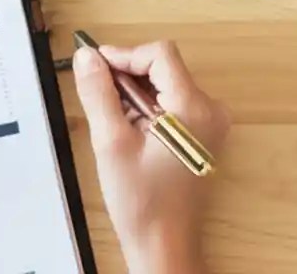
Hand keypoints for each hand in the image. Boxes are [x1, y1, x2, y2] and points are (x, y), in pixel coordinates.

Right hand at [73, 42, 230, 273]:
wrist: (164, 242)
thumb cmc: (142, 201)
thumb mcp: (111, 142)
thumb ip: (98, 93)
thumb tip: (87, 56)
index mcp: (193, 107)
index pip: (159, 54)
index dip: (124, 55)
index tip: (96, 66)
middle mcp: (210, 109)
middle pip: (163, 68)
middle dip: (127, 78)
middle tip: (99, 99)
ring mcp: (209, 122)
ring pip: (165, 84)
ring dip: (135, 95)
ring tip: (114, 124)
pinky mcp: (203, 133)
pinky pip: (172, 103)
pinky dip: (147, 108)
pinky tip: (129, 132)